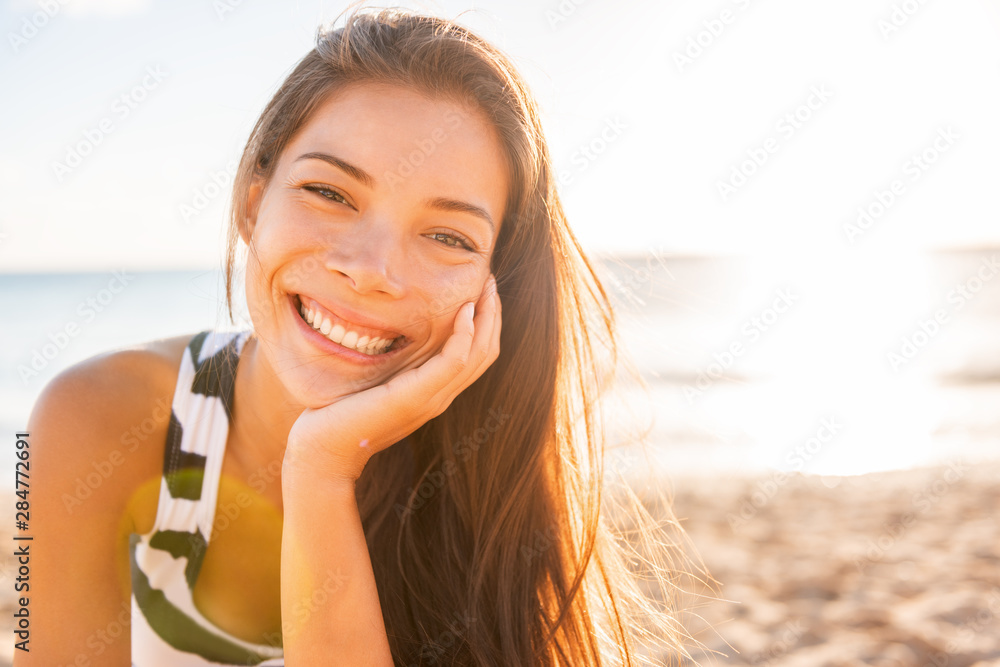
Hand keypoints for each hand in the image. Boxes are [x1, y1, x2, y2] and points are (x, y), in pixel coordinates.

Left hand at [283, 274, 500, 483]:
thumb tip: (392, 335)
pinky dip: (465, 333)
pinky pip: (454, 360)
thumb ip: (391, 366)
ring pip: (478, 354)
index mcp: (433, 394)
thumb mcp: (374, 384)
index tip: (480, 292)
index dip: (485, 323)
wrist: (324, 452)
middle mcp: (439, 397)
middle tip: (490, 282)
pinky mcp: (416, 396)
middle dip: (492, 314)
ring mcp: (431, 399)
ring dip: (487, 317)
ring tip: (485, 288)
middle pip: (485, 353)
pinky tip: (464, 310)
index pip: (476, 357)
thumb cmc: (340, 417)